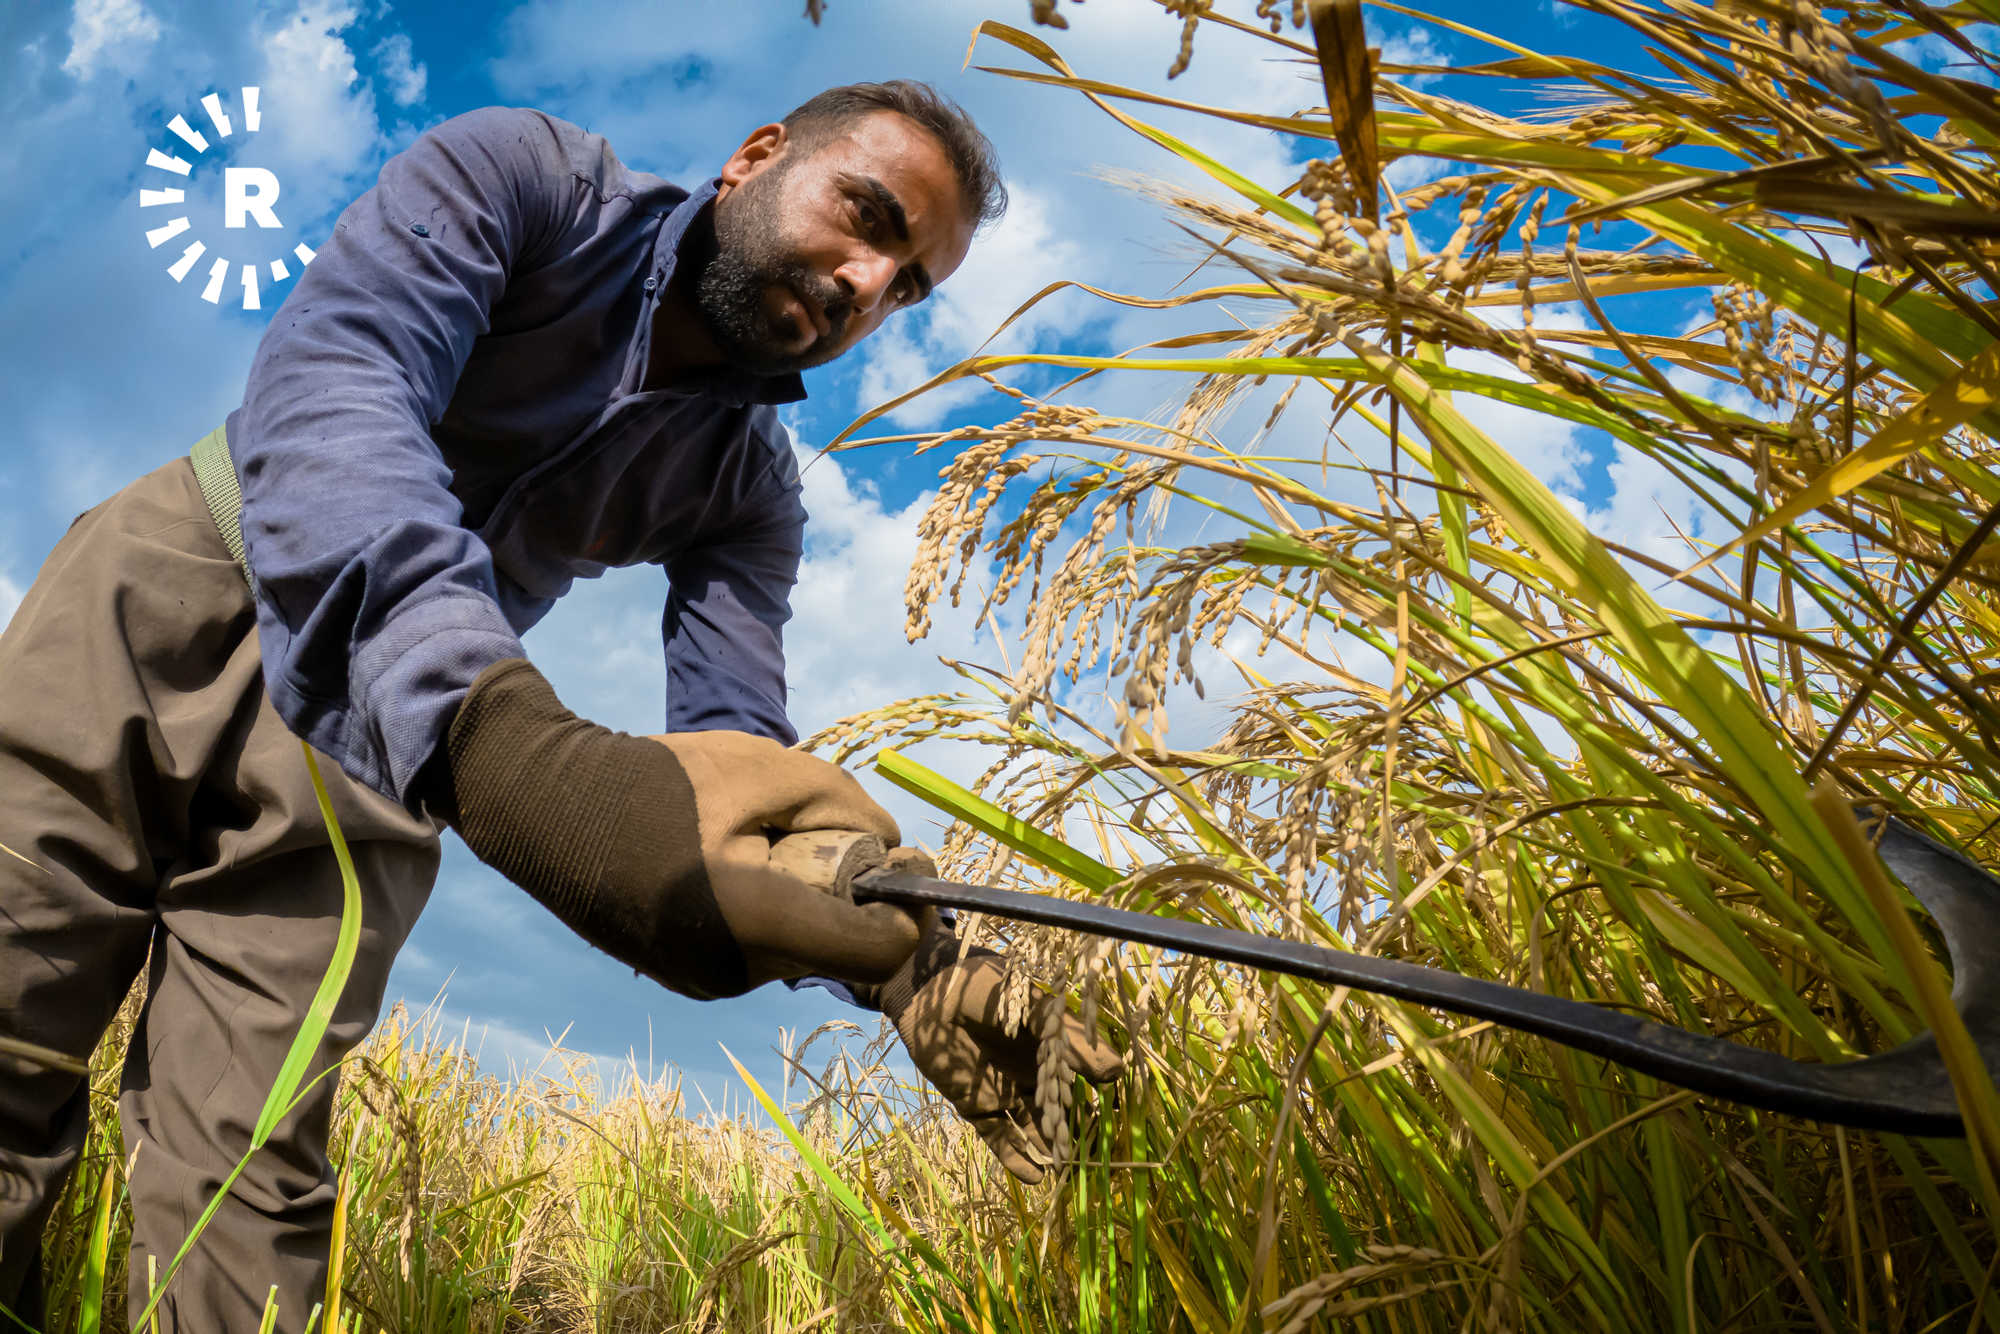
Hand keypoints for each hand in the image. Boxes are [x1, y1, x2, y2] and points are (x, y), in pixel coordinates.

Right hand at [439, 658, 922, 997]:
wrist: (549, 809)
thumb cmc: (657, 781)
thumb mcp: (766, 768)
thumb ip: (843, 806)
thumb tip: (889, 849)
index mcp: (755, 923)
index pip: (879, 950)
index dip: (910, 908)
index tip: (908, 863)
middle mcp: (734, 973)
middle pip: (839, 946)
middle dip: (852, 893)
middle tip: (824, 831)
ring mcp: (708, 983)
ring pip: (802, 947)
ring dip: (809, 897)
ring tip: (759, 837)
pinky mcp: (690, 978)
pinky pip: (763, 949)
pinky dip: (773, 909)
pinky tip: (731, 861)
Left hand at [871, 877, 1123, 1183]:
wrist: (929, 992)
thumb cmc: (983, 988)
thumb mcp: (1031, 1009)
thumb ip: (1067, 1038)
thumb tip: (1115, 1070)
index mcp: (1047, 1045)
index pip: (1077, 1076)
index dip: (1095, 1095)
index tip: (1116, 1114)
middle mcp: (1029, 1070)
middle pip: (1058, 1108)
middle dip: (1074, 1130)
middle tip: (1095, 1156)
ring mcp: (1004, 1089)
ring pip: (1032, 1127)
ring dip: (1047, 1148)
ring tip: (1066, 1170)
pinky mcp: (976, 1104)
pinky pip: (999, 1136)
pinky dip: (1015, 1158)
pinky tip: (1035, 1177)